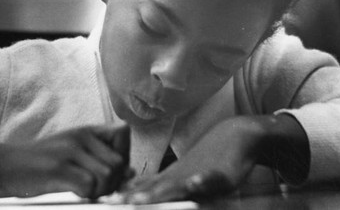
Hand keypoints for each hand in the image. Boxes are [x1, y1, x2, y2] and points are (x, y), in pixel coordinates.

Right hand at [0, 124, 130, 198]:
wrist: (6, 163)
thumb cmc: (44, 161)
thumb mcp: (75, 152)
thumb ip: (101, 159)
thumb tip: (131, 173)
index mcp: (87, 130)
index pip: (124, 132)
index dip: (124, 153)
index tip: (112, 170)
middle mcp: (81, 136)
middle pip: (120, 162)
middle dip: (114, 181)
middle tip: (98, 189)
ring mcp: (70, 151)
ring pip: (108, 175)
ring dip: (101, 191)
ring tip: (86, 192)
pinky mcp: (58, 168)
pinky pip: (89, 185)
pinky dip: (87, 195)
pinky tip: (75, 193)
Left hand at [121, 116, 271, 203]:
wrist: (234, 136)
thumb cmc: (207, 157)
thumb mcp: (180, 173)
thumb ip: (159, 183)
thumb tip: (133, 190)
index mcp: (170, 179)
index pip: (143, 189)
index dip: (126, 196)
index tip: (105, 200)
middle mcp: (180, 177)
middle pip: (153, 189)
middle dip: (133, 198)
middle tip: (112, 203)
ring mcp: (198, 174)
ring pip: (176, 185)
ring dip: (157, 193)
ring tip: (139, 200)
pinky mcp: (220, 174)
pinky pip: (210, 178)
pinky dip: (202, 182)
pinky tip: (195, 184)